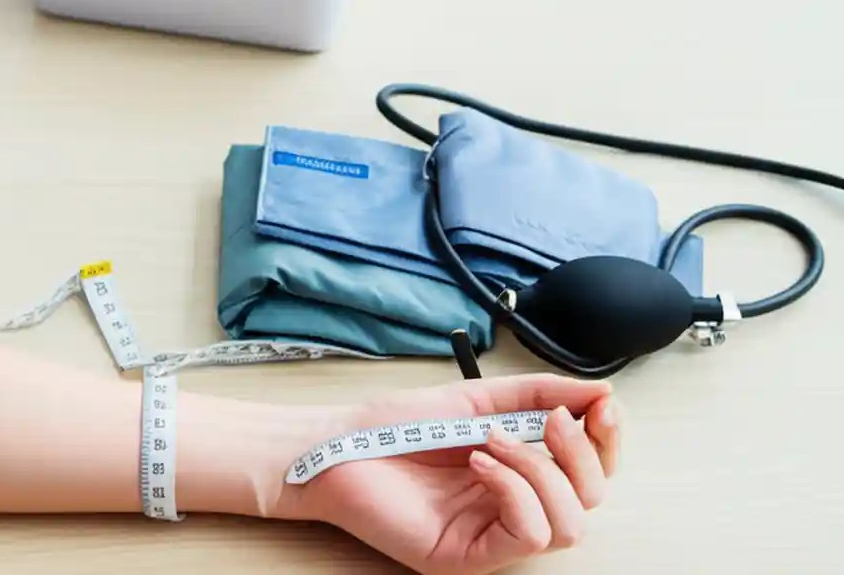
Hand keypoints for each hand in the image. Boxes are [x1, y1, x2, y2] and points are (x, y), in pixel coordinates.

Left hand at [276, 374, 619, 574]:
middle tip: (551, 421)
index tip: (602, 405)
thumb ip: (538, 394)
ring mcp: (492, 534)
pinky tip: (480, 463)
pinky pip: (527, 535)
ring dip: (542, 471)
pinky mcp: (469, 554)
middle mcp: (513, 506)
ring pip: (568, 525)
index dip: (607, 441)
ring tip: (495, 439)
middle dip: (582, 454)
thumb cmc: (396, 426)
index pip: (589, 470)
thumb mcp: (478, 398)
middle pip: (590, 500)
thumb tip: (600, 392)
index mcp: (520, 471)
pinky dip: (515, 491)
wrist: (339, 443)